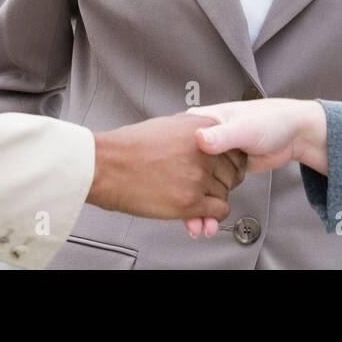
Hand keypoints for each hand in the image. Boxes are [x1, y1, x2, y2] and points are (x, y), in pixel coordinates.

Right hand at [87, 114, 247, 221]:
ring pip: (225, 193)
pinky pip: (217, 211)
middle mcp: (204, 151)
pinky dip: (212, 215)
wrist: (106, 165)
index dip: (229, 162)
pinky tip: (202, 212)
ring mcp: (198, 177)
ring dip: (213, 199)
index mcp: (202, 128)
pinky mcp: (190, 201)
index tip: (224, 168)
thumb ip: (192, 133)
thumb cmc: (128, 146)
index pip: (234, 148)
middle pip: (232, 172)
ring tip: (198, 197)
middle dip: (222, 182)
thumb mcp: (168, 125)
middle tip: (209, 186)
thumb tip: (205, 139)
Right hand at [182, 98, 327, 236]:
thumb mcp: (242, 127)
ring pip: (198, 186)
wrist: (291, 132)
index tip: (169, 189)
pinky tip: (207, 221)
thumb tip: (200, 140)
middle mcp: (203, 141)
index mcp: (200, 123)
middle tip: (188, 216)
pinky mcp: (224, 172)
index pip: (178, 148)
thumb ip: (221, 135)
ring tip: (198, 226)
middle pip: (187, 174)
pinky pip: (211, 192)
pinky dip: (209, 208)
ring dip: (198, 208)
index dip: (173, 170)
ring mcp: (213, 159)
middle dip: (188, 198)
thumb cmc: (268, 119)